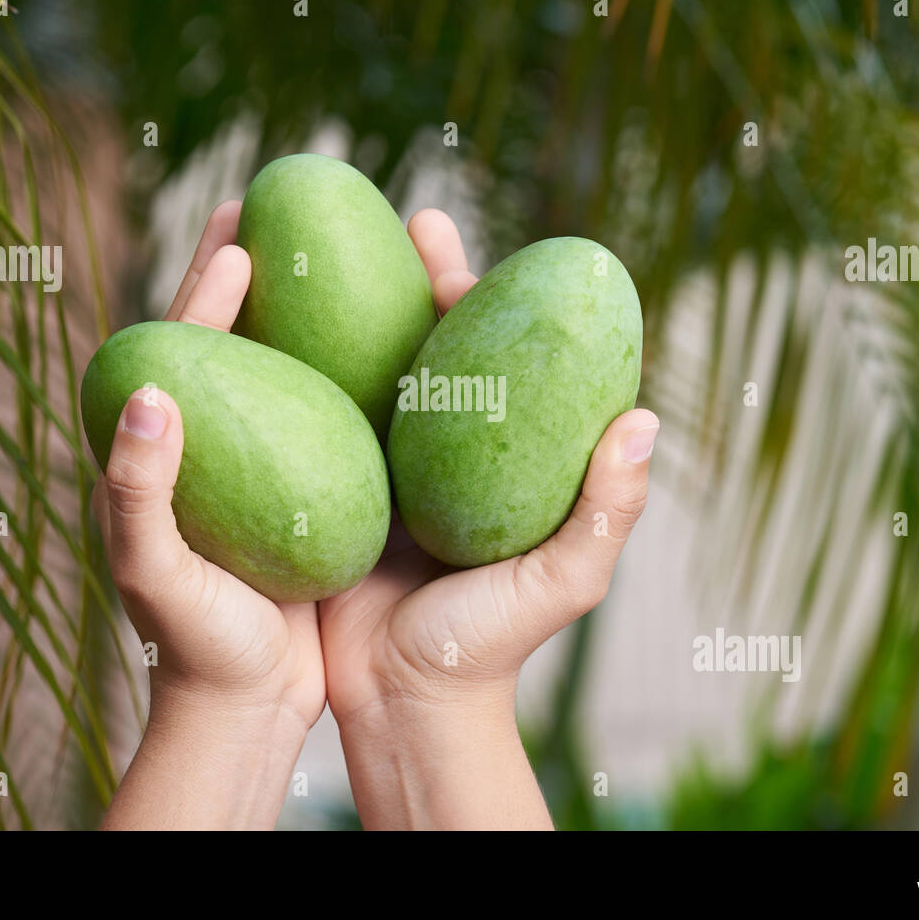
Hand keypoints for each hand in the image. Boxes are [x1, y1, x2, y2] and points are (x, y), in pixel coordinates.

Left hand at [97, 202, 324, 829]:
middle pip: (237, 336)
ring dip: (316, 305)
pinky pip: (336, 411)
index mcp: (167, 446)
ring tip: (348, 251)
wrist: (248, 698)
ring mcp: (267, 462)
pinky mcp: (312, 485)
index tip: (241, 236)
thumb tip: (146, 395)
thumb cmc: (192, 643)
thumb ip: (137, 492)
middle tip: (280, 204)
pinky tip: (397, 343)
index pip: (182, 346)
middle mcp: (219, 442)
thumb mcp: (154, 575)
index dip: (206, 287)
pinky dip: (358, 367)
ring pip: (292, 365)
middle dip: (256, 265)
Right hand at [320, 209, 657, 828]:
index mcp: (504, 462)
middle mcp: (448, 454)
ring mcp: (387, 467)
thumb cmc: (490, 649)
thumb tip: (643, 418)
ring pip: (373, 370)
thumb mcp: (562, 583)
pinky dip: (302, 368)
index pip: (501, 359)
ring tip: (326, 241)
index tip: (456, 246)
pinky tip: (275, 321)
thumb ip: (606, 510)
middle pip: (436, 346)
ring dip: (353, 306)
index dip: (487, 298)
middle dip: (418, 278)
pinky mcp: (334, 488)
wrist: (400, 703)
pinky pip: (319, 417)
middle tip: (411, 217)